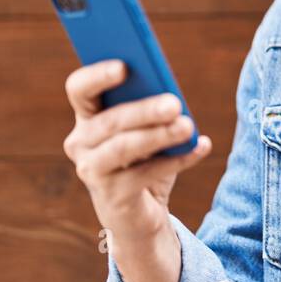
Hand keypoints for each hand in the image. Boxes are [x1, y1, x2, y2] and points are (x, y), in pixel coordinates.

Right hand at [62, 60, 212, 242]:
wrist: (138, 215)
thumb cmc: (143, 161)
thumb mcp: (147, 130)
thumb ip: (151, 108)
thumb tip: (172, 97)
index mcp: (87, 116)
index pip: (79, 88)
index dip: (97, 75)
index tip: (124, 66)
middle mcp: (81, 143)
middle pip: (109, 121)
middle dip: (144, 110)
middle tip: (174, 104)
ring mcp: (92, 171)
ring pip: (123, 148)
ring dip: (158, 135)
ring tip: (187, 126)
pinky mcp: (111, 197)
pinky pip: (146, 175)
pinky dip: (177, 161)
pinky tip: (201, 147)